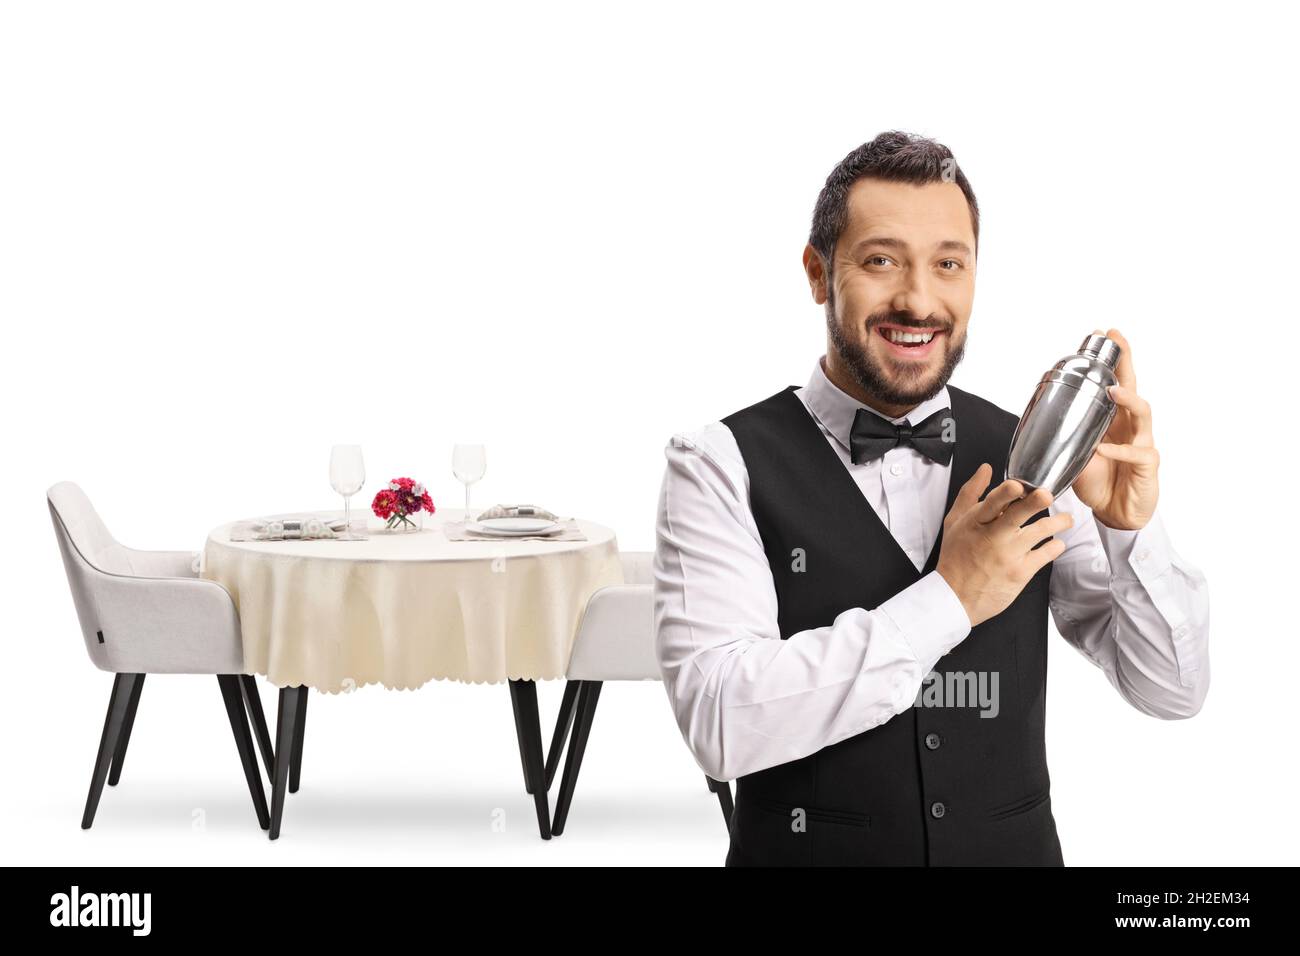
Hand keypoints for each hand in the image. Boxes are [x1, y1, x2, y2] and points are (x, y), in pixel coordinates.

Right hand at [936, 463, 1071, 627]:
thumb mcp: (955, 522)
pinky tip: (1056, 543)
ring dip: (1058, 523)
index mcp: (975, 523)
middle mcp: (992, 538)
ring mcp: (1008, 556)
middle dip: (1034, 503)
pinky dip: (1056, 546)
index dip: (1005, 494)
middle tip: (1047, 495)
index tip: (1018, 485)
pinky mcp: (1020, 573)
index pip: (991, 504)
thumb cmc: (955, 558)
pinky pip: (1046, 555)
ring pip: (1039, 533)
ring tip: (1066, 519)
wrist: (955, 597)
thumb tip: (985, 469)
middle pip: (1016, 516)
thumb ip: (971, 493)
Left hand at [1071, 327, 1159, 529]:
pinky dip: (1119, 451)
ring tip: (1112, 389)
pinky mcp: (1148, 465)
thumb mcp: (1076, 458)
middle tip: (1117, 338)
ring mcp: (1142, 442)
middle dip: (1126, 360)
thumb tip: (1040, 425)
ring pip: (1143, 412)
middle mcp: (1130, 426)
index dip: (1111, 359)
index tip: (1102, 333)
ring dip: (1127, 399)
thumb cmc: (1099, 483)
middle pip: (1133, 386)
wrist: (1116, 515)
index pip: (1114, 382)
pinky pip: (1136, 453)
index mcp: (1112, 420)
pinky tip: (1105, 449)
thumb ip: (1066, 441)